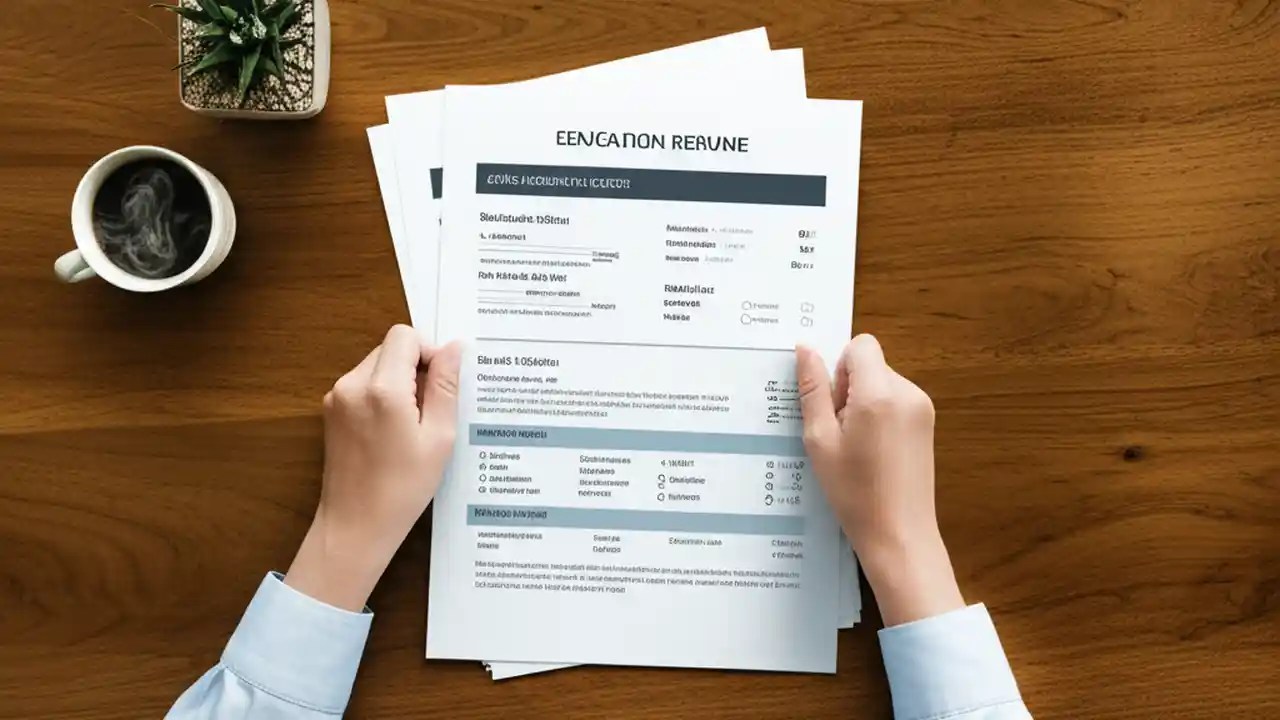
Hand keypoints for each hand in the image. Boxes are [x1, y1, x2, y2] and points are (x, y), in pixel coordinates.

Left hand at [285, 325, 461, 610]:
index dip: (429, 351)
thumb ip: (446, 386)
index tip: (443, 382)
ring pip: (376, 364)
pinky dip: (383, 394)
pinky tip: (395, 430)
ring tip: (415, 423)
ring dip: (399, 381)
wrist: (355, 526)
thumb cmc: (403, 488)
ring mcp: (336, 397)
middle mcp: (352, 385)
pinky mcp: (330, 410)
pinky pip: (362, 384)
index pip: (405, 336)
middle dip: (415, 366)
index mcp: (382, 389)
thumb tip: (454, 348)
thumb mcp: (439, 437)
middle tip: (433, 406)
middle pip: (390, 347)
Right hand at [795, 334, 963, 625]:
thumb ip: (813, 390)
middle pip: (871, 364)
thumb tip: (805, 349)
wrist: (899, 535)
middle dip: (849, 388)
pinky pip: (896, 401)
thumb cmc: (853, 493)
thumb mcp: (819, 440)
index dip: (839, 368)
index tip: (831, 405)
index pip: (860, 346)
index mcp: (880, 394)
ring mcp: (922, 408)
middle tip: (838, 432)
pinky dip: (879, 416)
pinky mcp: (927, 424)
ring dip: (863, 403)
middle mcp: (908, 393)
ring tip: (854, 447)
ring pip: (882, 382)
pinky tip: (871, 453)